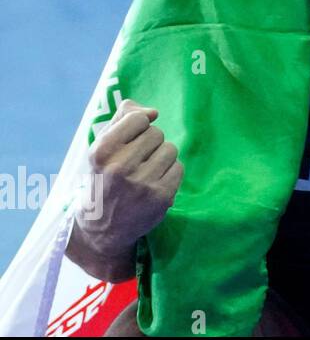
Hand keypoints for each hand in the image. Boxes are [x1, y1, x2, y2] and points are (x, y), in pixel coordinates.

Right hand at [70, 100, 183, 278]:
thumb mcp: (101, 149)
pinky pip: (179, 168)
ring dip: (162, 157)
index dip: (138, 127)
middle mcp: (120, 167)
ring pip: (170, 149)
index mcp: (102, 152)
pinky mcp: (161, 197)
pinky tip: (154, 183)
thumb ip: (122, 120)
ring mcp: (142, 183)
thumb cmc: (103, 180)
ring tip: (145, 172)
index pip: (138, 119)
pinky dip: (170, 173)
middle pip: (156, 133)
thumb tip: (153, 111)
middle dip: (150, 143)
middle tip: (136, 161)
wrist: (102, 228)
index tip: (130, 141)